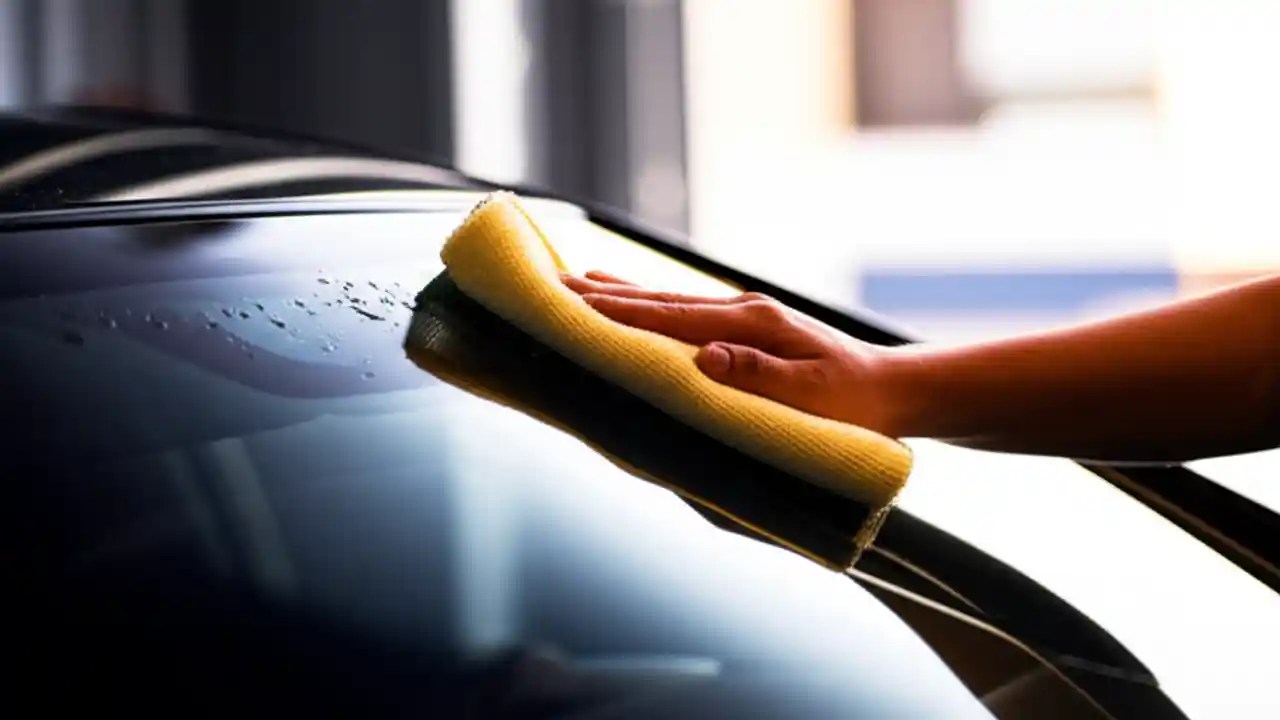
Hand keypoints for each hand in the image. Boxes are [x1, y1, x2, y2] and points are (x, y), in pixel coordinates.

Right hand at [562, 271, 905, 434]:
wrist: (894, 391)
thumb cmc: (855, 403)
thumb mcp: (814, 396)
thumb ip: (759, 375)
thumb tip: (705, 355)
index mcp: (753, 325)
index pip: (673, 318)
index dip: (620, 313)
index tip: (572, 302)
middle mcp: (742, 312)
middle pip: (660, 300)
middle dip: (604, 294)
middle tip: (551, 284)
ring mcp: (743, 316)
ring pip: (668, 301)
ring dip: (621, 292)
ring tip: (574, 280)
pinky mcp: (745, 328)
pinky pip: (684, 313)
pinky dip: (649, 304)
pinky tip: (633, 298)